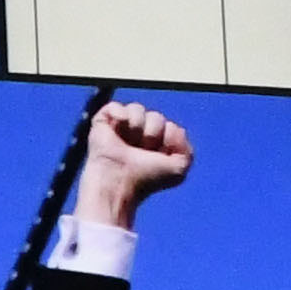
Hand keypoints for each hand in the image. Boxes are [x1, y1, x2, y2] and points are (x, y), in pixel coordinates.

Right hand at [69, 99, 192, 227]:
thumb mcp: (179, 169)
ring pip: (138, 109)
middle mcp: (138, 135)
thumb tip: (173, 128)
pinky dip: (119, 115)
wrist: (119, 183)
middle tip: (141, 151)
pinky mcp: (102, 123)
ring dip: (137, 127)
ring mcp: (120, 128)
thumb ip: (187, 149)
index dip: (168, 140)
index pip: (171, 127)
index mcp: (156, 144)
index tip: (157, 157)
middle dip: (153, 134)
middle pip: (156, 116)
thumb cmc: (145, 180)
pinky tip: (118, 129)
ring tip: (127, 143)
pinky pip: (115, 106)